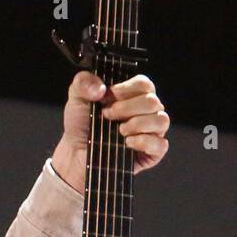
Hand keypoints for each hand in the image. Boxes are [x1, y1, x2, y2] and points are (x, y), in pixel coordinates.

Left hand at [51, 70, 169, 194]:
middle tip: (107, 115)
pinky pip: (161, 145)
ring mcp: (151, 133)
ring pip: (161, 120)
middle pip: (152, 101)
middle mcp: (145, 112)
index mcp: (133, 96)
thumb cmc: (81, 125)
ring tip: (119, 130)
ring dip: (138, 123)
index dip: (126, 89)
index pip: (144, 84)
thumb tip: (100, 88)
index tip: (107, 97)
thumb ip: (83, 83)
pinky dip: (144, 141)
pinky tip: (127, 143)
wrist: (75, 154)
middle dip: (128, 108)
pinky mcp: (151, 154)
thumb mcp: (77, 98)